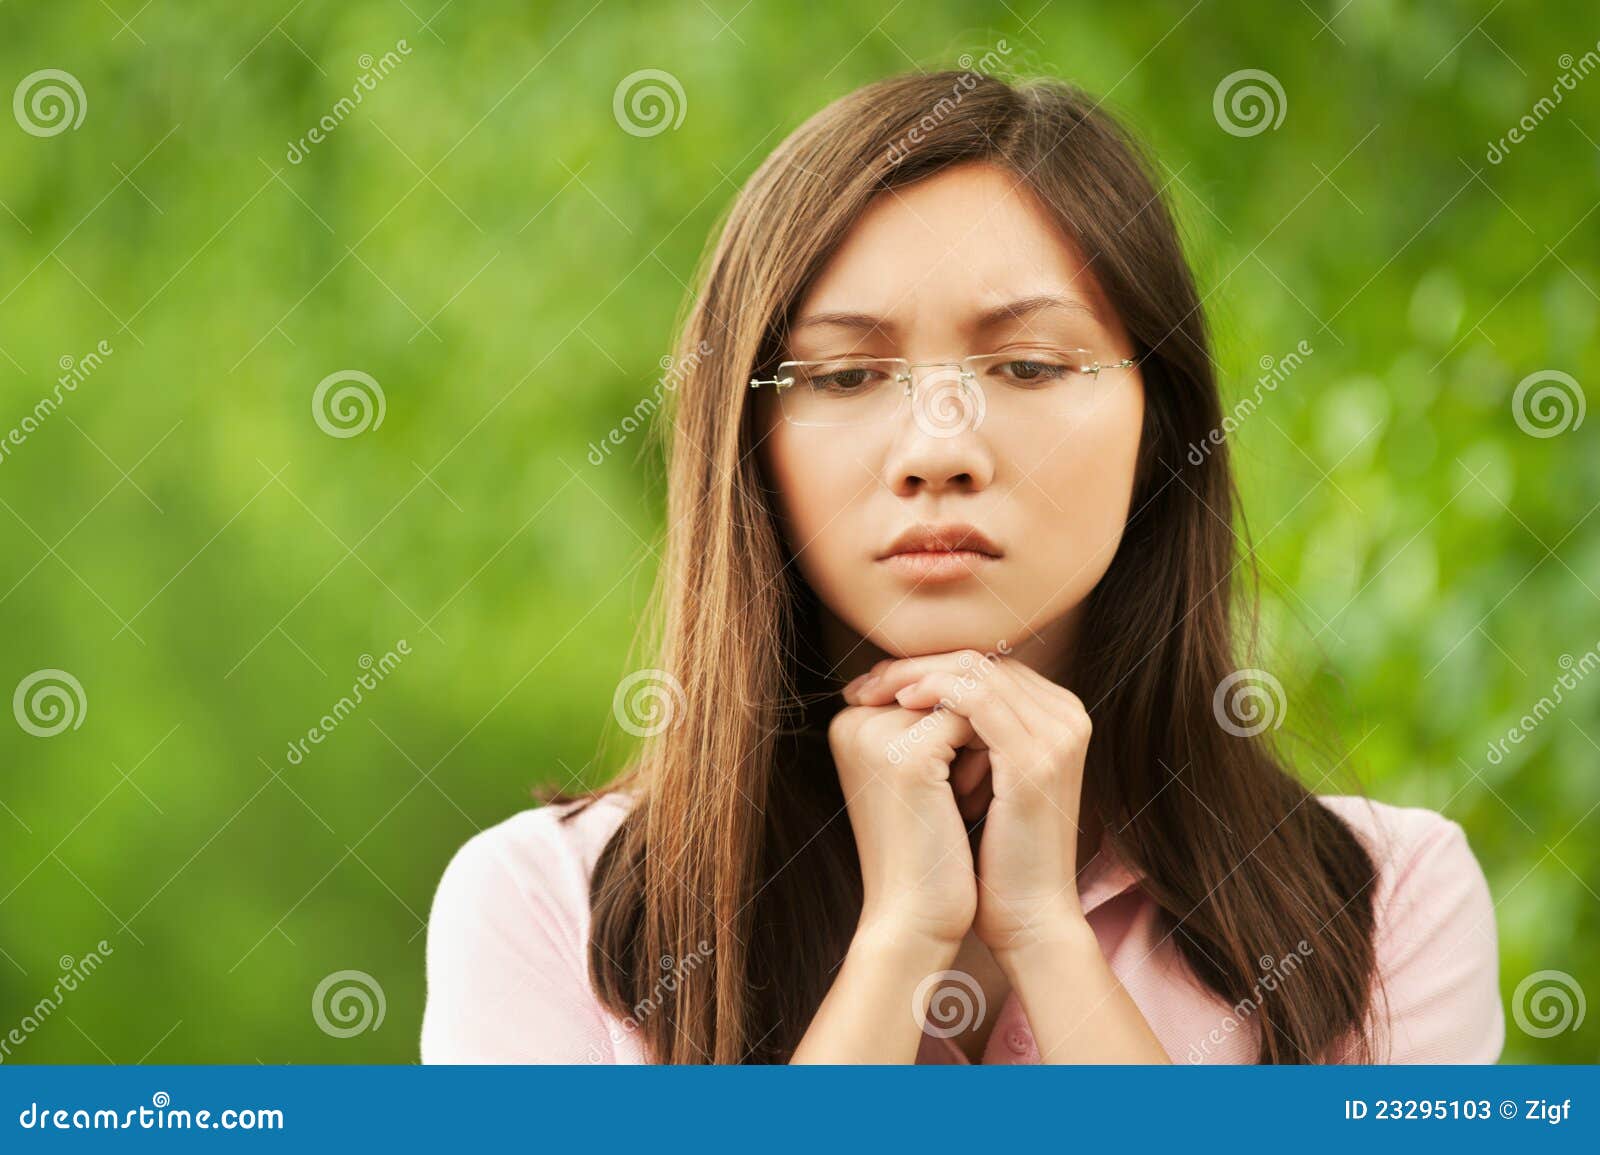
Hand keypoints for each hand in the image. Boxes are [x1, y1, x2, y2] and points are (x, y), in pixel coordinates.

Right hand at [827, 689, 980, 950]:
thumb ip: (932, 723)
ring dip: (987, 734)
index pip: (926, 680)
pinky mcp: (906, 754)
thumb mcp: (922, 776)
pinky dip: (991, 751)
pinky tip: (987, 795)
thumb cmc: (927, 850)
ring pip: (961, 695)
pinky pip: (970, 718)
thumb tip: (980, 673)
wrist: (915, 917)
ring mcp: (876, 733)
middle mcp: (854, 719)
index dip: (964, 715)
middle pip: (943, 681)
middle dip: (977, 721)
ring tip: (985, 787)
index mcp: (850, 722)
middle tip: (987, 776)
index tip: (966, 773)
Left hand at [843, 650, 1090, 953]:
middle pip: (980, 659)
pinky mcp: (1036, 757)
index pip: (984, 665)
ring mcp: (1056, 733)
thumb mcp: (976, 777)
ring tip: (875, 694)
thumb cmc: (990, 852)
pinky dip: (934, 691)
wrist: (1024, 916)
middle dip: (916, 664)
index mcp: (1055, 715)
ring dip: (917, 675)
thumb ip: (960, 731)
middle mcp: (1066, 714)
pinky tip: (900, 704)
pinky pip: (977, 697)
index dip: (927, 666)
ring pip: (975, 670)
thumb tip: (901, 690)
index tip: (874, 683)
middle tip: (867, 682)